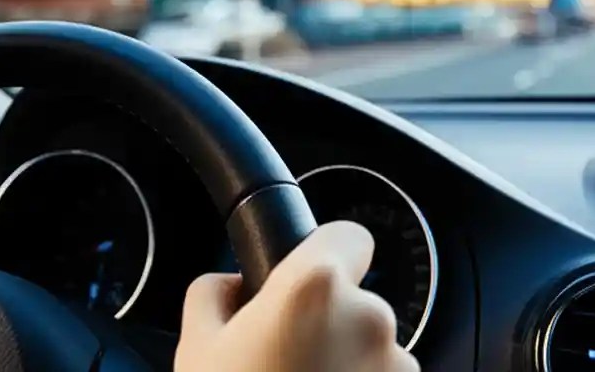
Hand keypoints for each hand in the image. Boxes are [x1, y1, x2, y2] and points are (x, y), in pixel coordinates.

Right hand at [177, 221, 418, 371]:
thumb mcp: (196, 347)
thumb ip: (216, 293)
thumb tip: (235, 286)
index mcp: (315, 289)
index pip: (351, 236)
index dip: (327, 253)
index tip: (308, 277)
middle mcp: (369, 320)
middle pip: (359, 301)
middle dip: (330, 324)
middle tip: (288, 360)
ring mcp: (398, 369)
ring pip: (375, 350)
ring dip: (349, 367)